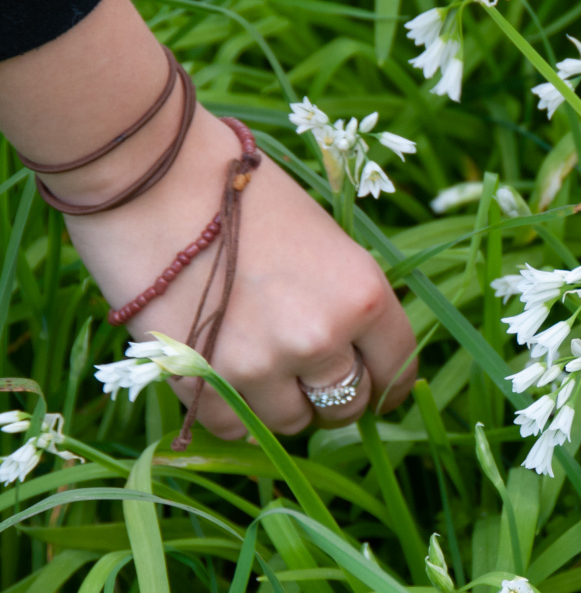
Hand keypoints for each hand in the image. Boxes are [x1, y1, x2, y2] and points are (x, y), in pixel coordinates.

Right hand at [0, 0, 416, 437]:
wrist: (157, 179)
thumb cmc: (246, 193)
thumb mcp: (324, 238)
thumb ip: (344, 296)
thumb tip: (358, 346)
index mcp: (361, 294)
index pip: (397, 365)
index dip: (392, 381)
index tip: (383, 389)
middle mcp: (319, 338)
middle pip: (348, 404)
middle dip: (338, 393)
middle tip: (318, 378)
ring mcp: (260, 367)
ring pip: (293, 424)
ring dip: (286, 404)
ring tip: (266, 367)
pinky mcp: (201, 383)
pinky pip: (235, 427)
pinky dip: (235, 410)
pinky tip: (227, 374)